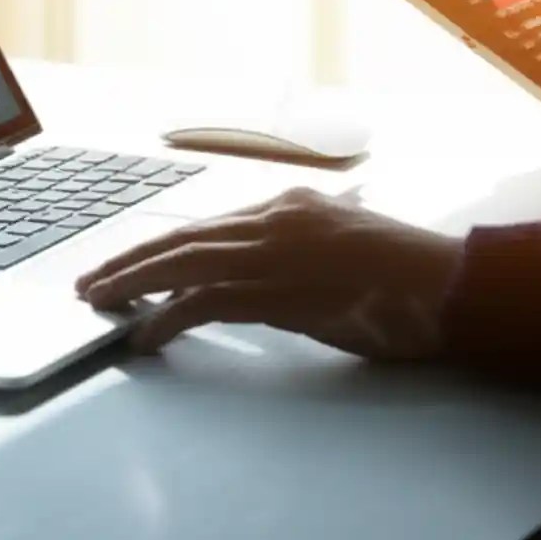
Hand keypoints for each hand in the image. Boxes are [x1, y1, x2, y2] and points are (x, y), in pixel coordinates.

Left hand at [76, 188, 465, 359]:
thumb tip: (265, 276)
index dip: (164, 245)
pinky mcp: (278, 289)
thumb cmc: (406, 275)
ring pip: (183, 262)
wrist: (448, 285)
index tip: (134, 261)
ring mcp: (275, 252)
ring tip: (101, 300)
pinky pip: (206, 302)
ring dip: (134, 282)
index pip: (209, 225)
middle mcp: (275, 220)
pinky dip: (170, 316)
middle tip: (92, 279)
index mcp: (290, 206)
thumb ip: (299, 253)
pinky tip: (146, 333)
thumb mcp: (344, 249)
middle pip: (184, 237)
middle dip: (133, 258)